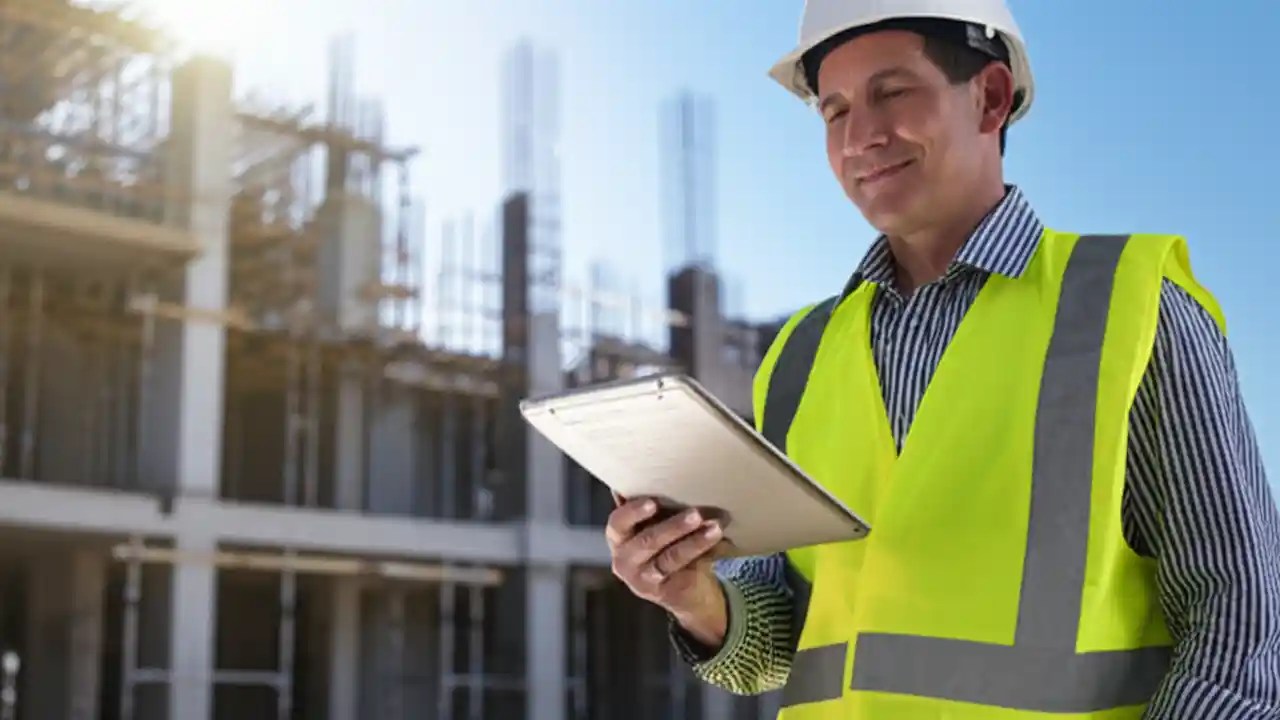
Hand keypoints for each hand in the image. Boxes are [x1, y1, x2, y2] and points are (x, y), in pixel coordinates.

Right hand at [605, 494, 729, 647]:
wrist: (688, 588)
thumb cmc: (671, 544)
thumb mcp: (661, 522)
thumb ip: (653, 504)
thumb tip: (651, 472)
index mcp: (619, 537)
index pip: (618, 523)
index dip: (632, 512)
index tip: (652, 502)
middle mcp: (623, 559)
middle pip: (645, 541)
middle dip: (672, 526)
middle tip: (695, 513)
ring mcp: (640, 579)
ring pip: (667, 557)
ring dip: (693, 540)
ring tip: (714, 526)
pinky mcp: (659, 591)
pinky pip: (681, 570)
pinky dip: (699, 552)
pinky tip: (716, 540)